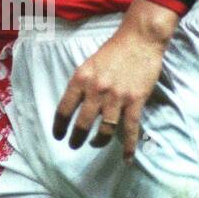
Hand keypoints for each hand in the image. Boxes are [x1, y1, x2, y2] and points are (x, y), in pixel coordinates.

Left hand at [52, 0, 179, 160]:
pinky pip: (130, 129)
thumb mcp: (89, 64)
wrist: (140, 39)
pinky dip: (129, 146)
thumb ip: (82, 84)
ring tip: (94, 144)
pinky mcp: (135, 101)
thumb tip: (76, 105)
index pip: (64, 109)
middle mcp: (96, 90)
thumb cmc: (114, 50)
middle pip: (82, 124)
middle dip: (76, 139)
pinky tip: (127, 158)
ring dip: (98, 142)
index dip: (59, 126)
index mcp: (81, 79)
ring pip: (105, 130)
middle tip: (74, 144)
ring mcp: (116, 97)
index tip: (58, 135)